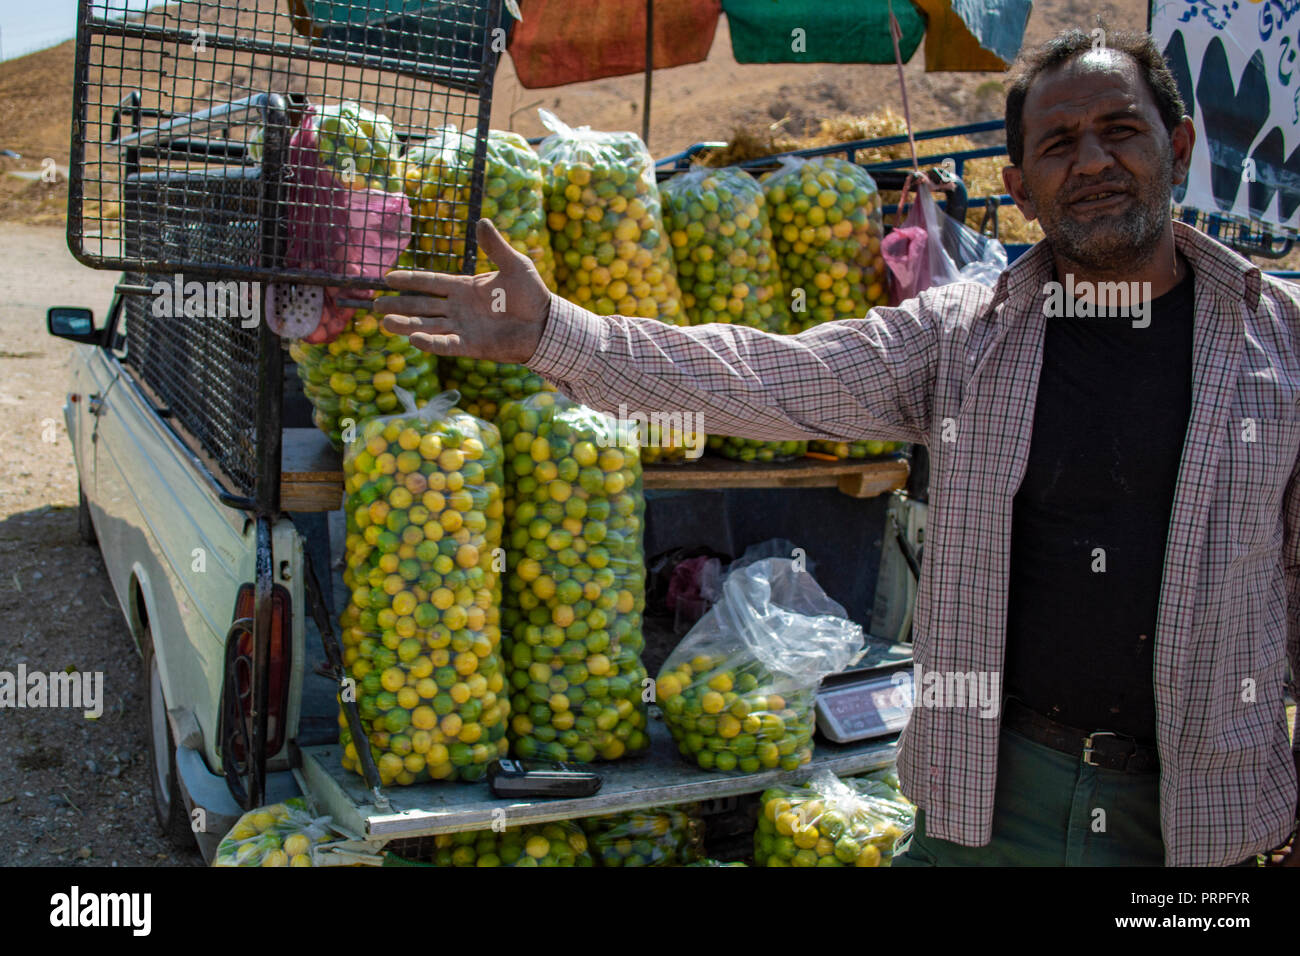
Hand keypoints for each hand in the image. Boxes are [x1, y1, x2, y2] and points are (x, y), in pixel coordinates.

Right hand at [372, 219, 551, 362]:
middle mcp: (460, 309)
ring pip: (429, 326)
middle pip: (422, 307)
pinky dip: (431, 343)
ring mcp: (464, 328)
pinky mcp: (472, 346)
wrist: (547, 324)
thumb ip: (495, 247)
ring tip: (385, 323)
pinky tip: (414, 339)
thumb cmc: (532, 295)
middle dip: (399, 306)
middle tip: (374, 305)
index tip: (387, 279)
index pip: (431, 283)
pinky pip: (447, 345)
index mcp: (465, 288)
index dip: (410, 280)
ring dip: (407, 325)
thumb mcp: (515, 265)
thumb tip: (481, 222)